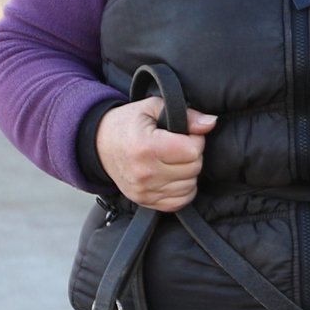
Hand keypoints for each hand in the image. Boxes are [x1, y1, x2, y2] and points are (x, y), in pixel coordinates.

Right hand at [96, 95, 217, 211]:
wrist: (99, 144)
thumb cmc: (127, 124)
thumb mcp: (152, 108)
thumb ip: (186, 115)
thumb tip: (210, 123)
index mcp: (147, 147)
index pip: (192, 150)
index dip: (194, 140)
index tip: (185, 135)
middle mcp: (145, 173)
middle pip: (193, 168)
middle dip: (192, 155)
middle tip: (178, 146)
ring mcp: (145, 191)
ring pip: (190, 186)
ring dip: (188, 173)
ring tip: (173, 160)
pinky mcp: (145, 202)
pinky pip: (180, 202)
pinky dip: (182, 189)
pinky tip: (172, 176)